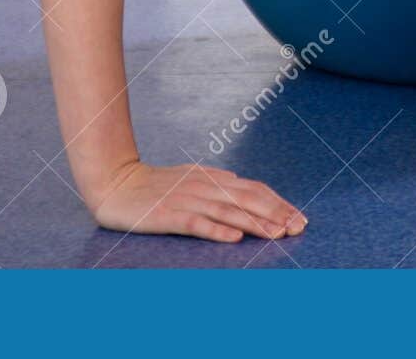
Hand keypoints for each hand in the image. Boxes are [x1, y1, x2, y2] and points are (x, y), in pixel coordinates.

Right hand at [90, 161, 306, 241]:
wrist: (117, 183)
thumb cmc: (156, 184)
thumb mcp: (191, 178)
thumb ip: (217, 183)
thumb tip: (242, 185)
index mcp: (213, 177)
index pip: (253, 189)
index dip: (278, 203)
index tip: (298, 217)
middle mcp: (205, 186)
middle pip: (248, 199)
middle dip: (276, 214)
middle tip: (298, 228)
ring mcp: (188, 199)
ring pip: (228, 211)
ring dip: (255, 223)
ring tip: (277, 235)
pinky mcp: (169, 214)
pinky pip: (197, 223)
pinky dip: (217, 230)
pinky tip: (234, 238)